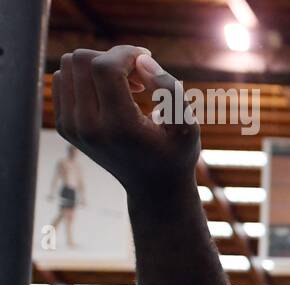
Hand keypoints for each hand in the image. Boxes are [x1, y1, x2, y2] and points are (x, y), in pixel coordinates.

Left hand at [53, 46, 199, 191]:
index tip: (147, 59)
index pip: (104, 67)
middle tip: (138, 75)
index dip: (125, 53)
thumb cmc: (175, 152)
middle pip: (81, 61)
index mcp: (118, 127)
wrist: (153, 187)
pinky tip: (111, 91)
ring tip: (126, 84)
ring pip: (68, 67)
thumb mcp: (187, 125)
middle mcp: (87, 127)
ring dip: (98, 66)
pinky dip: (86, 76)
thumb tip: (142, 61)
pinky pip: (63, 80)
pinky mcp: (65, 126)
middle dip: (112, 57)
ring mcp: (72, 127)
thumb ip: (170, 90)